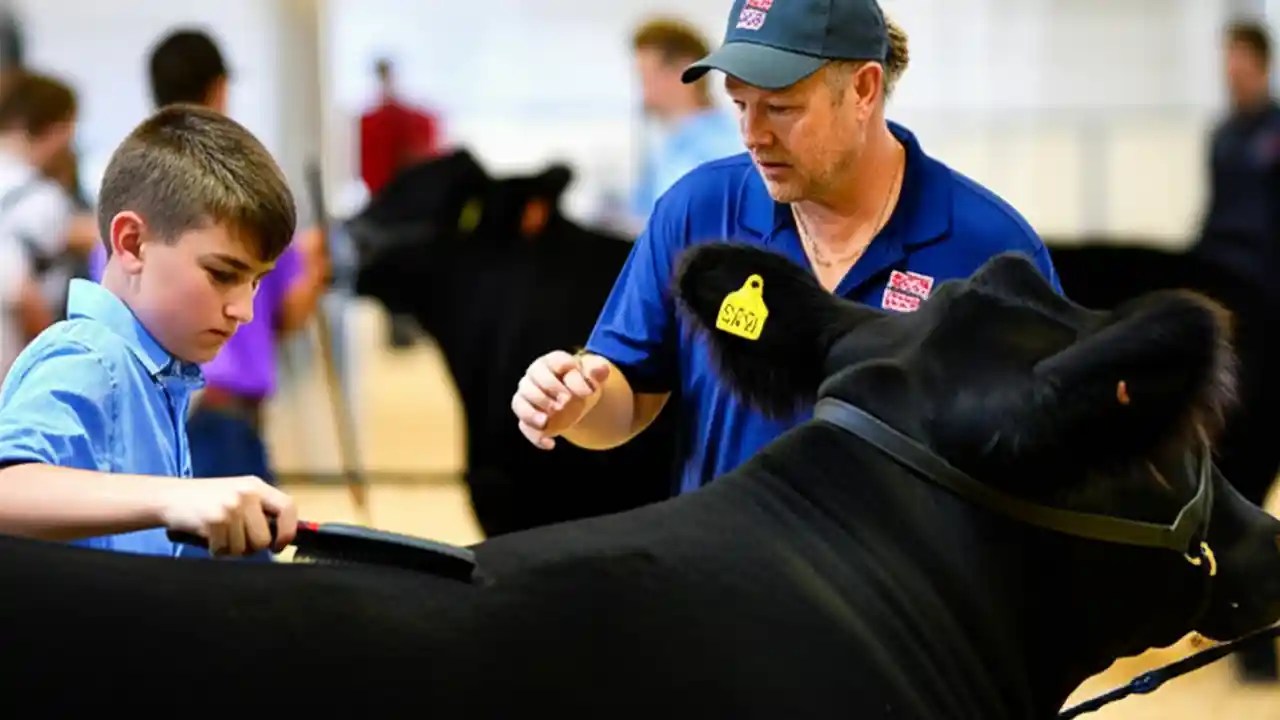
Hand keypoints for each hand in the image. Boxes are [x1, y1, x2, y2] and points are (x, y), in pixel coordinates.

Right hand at [159, 476, 297, 555]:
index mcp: (256, 486)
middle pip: (263, 539)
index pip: (288, 508)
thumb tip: (280, 539)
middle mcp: (247, 493)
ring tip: (217, 534)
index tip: (278, 547)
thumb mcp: (238, 495)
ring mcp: (231, 506)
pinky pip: (223, 550)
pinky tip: (206, 536)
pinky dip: (214, 550)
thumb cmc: (205, 501)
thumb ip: (259, 512)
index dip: (288, 531)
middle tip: (233, 539)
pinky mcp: (215, 519)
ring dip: (229, 549)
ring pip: (243, 549)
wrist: (169, 496)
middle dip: (249, 547)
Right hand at [512, 350, 610, 449]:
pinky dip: (535, 436)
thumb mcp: (594, 374)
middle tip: (567, 403)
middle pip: (533, 380)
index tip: (589, 392)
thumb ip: (598, 370)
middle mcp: (534, 376)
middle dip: (549, 392)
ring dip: (531, 413)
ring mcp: (527, 396)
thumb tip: (599, 371)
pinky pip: (524, 426)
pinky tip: (550, 443)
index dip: (571, 377)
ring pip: (520, 402)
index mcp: (552, 361)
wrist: (574, 398)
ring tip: (545, 422)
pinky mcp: (527, 417)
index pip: (556, 362)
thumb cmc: (581, 381)